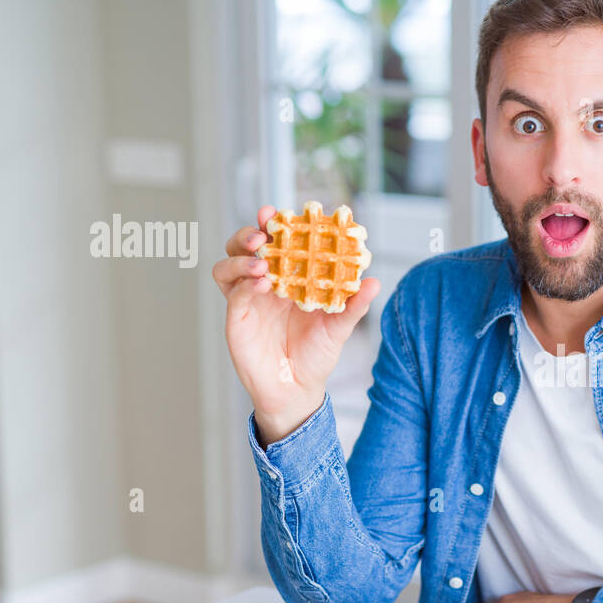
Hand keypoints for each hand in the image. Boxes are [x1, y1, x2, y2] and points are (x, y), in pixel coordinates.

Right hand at [212, 206, 381, 444]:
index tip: (284, 213)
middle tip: (265, 232)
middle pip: (244, 246)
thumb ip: (354, 305)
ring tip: (262, 262)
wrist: (298, 389)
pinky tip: (261, 285)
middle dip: (250, 232)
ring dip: (241, 256)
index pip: (277, 243)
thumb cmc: (316, 355)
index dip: (277, 225)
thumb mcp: (339, 328)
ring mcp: (247, 298)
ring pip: (227, 264)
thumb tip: (374, 282)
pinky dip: (244, 284)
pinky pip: (233, 293)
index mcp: (287, 277)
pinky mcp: (237, 317)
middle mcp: (264, 283)